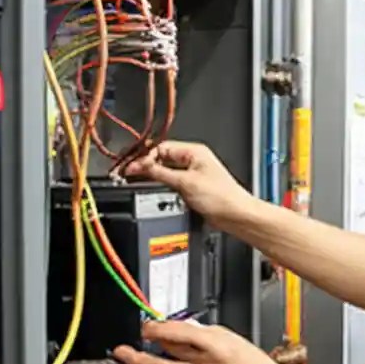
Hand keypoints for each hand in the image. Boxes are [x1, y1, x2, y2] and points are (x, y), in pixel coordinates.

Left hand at [113, 320, 304, 363]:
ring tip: (132, 358)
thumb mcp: (231, 338)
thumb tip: (176, 332)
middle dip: (139, 356)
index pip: (179, 335)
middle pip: (164, 362)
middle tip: (122, 349)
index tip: (147, 327)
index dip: (158, 329)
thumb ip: (201, 335)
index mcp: (216, 349)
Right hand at [122, 141, 257, 228]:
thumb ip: (161, 173)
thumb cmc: (221, 197)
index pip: (162, 148)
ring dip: (153, 176)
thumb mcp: (185, 182)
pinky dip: (161, 185)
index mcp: (194, 151)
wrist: (234, 216)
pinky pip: (171, 183)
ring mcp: (193, 175)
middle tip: (130, 173)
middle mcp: (194, 160)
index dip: (145, 156)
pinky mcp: (192, 188)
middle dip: (146, 165)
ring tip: (138, 181)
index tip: (132, 166)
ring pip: (165, 171)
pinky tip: (153, 191)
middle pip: (162, 158)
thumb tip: (142, 166)